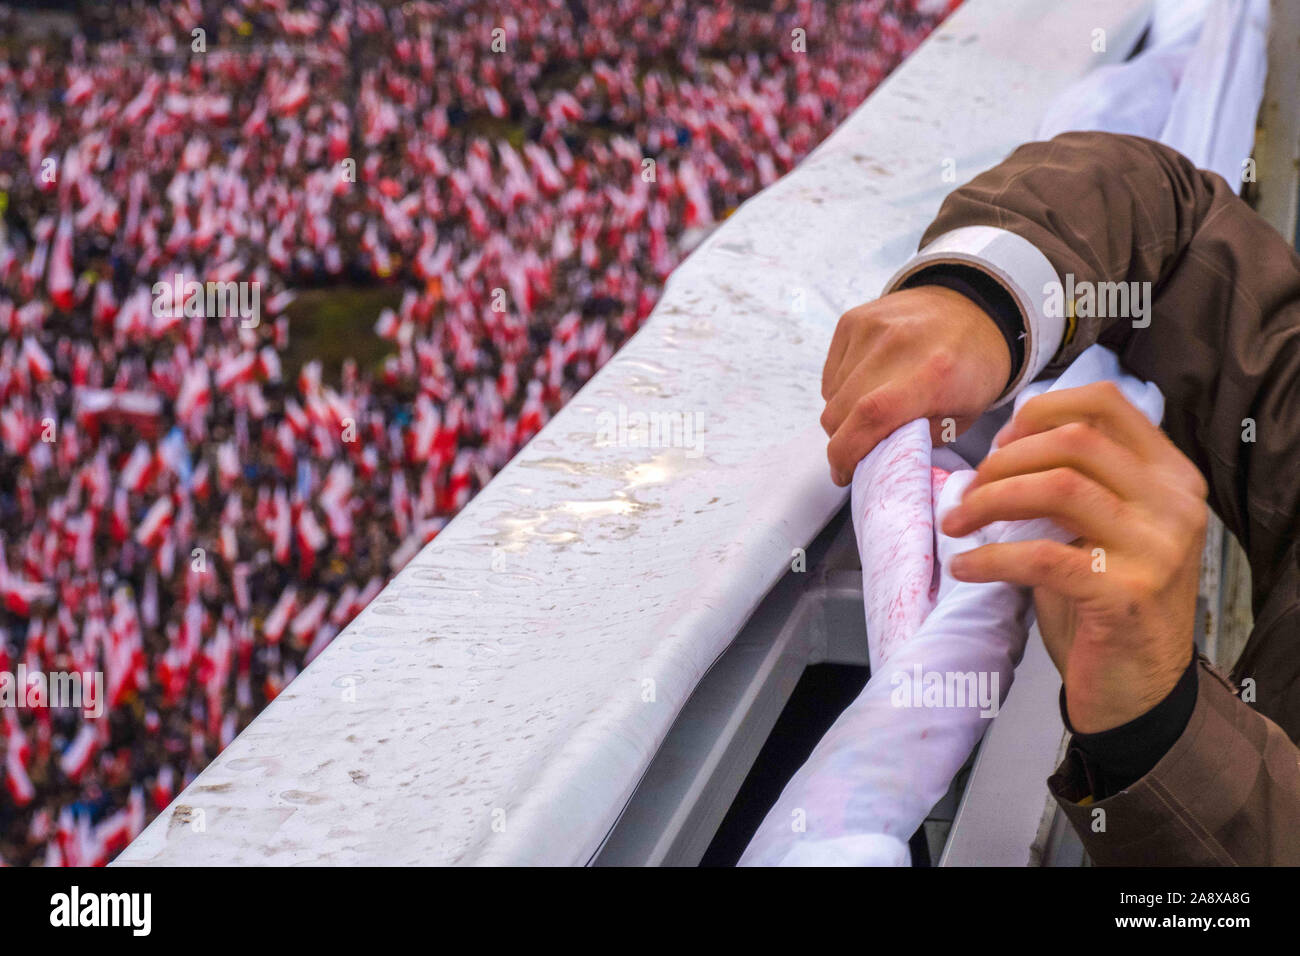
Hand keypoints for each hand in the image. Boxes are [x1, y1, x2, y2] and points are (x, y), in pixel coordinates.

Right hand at [820, 286, 1010, 484]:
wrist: (973, 307)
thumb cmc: (972, 368)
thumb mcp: (964, 417)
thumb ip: (918, 440)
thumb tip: (875, 457)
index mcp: (933, 373)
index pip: (870, 415)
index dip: (847, 452)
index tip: (843, 474)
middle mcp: (897, 344)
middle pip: (841, 409)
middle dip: (842, 440)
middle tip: (861, 448)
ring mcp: (871, 327)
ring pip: (831, 395)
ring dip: (844, 415)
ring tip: (874, 411)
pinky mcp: (854, 319)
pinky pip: (831, 374)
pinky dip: (841, 391)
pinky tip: (868, 386)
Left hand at [941, 382, 1205, 732]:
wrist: (1139, 692)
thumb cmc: (1105, 605)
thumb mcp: (1098, 531)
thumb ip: (1072, 482)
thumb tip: (1002, 446)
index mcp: (1171, 476)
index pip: (1106, 404)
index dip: (1039, 412)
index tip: (998, 443)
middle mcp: (1174, 504)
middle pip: (1074, 441)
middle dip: (1004, 460)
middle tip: (968, 492)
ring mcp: (1157, 549)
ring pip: (1058, 487)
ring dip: (991, 500)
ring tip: (957, 524)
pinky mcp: (1126, 594)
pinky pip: (1042, 556)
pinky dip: (991, 557)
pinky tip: (964, 566)